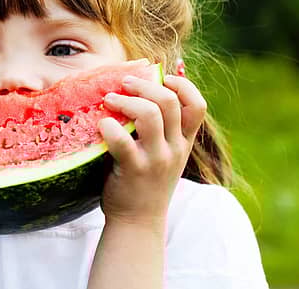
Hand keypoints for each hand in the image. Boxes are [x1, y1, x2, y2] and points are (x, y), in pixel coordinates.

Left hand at [98, 67, 207, 226]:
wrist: (137, 222)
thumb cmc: (144, 183)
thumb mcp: (163, 155)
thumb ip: (160, 129)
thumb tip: (142, 92)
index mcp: (184, 143)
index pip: (198, 106)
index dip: (183, 85)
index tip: (162, 76)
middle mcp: (174, 149)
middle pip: (170, 102)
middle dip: (145, 84)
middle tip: (124, 82)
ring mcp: (156, 159)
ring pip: (151, 114)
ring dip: (127, 100)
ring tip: (108, 99)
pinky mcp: (133, 170)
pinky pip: (122, 141)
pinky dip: (109, 126)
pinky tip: (100, 124)